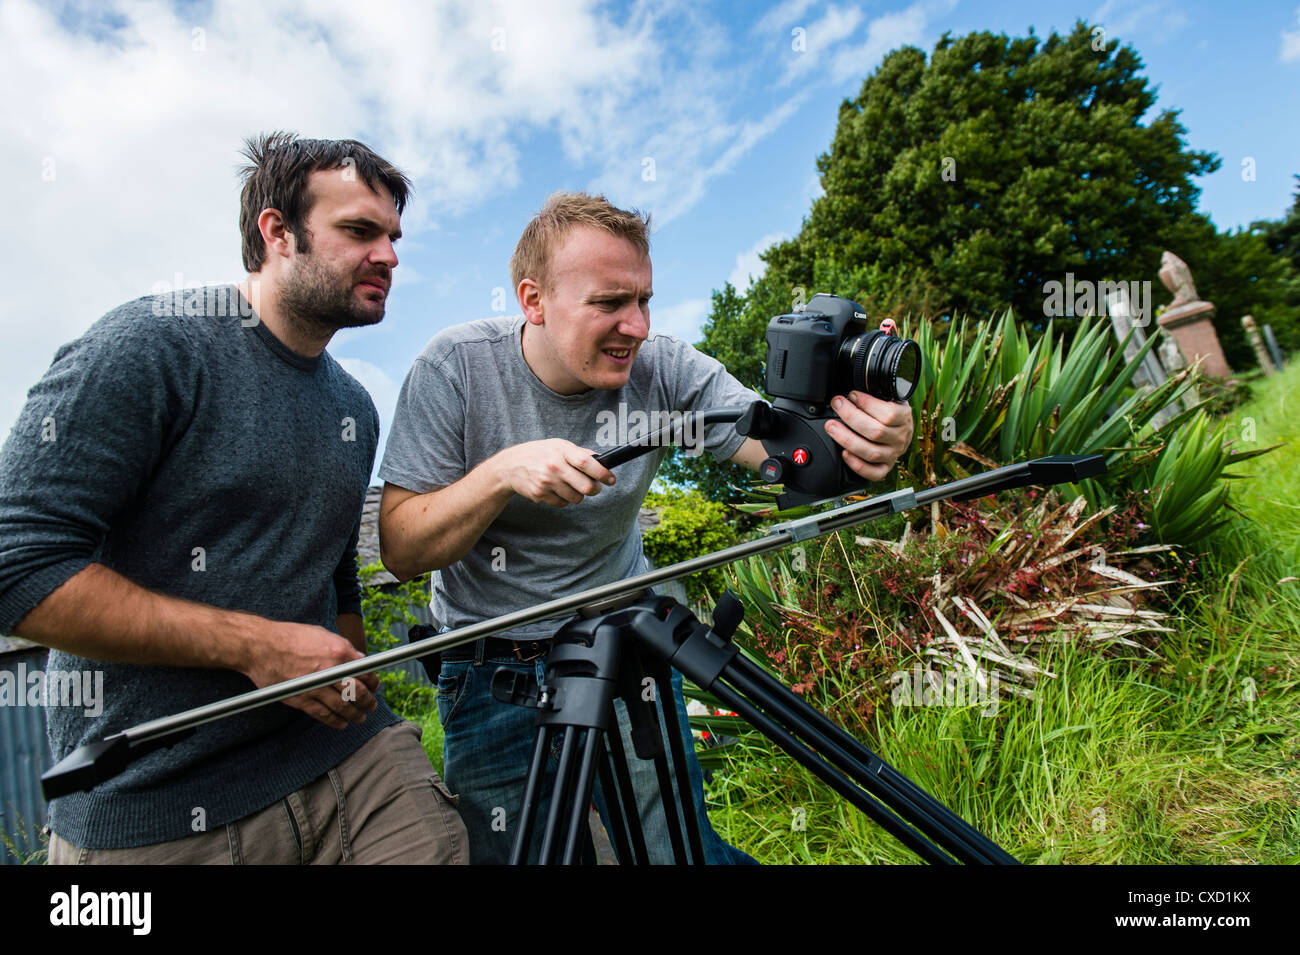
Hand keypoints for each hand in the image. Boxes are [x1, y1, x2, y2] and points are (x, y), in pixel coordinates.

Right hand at [242, 621, 379, 729]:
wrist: (261, 646)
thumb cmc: (290, 637)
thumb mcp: (323, 634)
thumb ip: (343, 648)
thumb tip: (358, 659)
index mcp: (339, 651)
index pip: (365, 671)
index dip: (373, 682)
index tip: (375, 686)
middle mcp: (330, 670)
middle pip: (357, 691)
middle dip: (368, 701)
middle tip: (372, 705)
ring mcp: (315, 686)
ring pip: (343, 706)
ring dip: (355, 714)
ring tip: (361, 717)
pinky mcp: (301, 699)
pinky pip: (323, 714)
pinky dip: (335, 721)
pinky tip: (342, 723)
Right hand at [494, 438, 615, 506]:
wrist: (510, 466)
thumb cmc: (539, 453)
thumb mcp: (558, 445)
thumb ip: (579, 453)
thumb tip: (601, 460)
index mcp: (561, 451)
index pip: (587, 463)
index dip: (602, 473)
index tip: (611, 479)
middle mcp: (554, 466)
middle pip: (586, 487)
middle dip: (594, 489)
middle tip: (594, 487)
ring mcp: (546, 482)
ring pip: (576, 498)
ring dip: (578, 495)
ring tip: (570, 485)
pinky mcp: (540, 495)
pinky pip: (562, 503)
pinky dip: (564, 499)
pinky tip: (556, 489)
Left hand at [824, 391, 914, 481]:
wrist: (902, 429)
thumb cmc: (890, 410)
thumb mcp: (889, 397)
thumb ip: (875, 394)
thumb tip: (854, 391)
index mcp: (904, 417)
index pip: (889, 414)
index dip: (867, 404)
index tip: (852, 395)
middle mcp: (900, 437)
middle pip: (876, 432)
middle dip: (851, 417)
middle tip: (837, 405)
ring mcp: (892, 454)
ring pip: (871, 452)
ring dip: (847, 439)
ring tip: (832, 427)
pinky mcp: (885, 467)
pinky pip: (874, 473)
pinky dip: (858, 465)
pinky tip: (844, 454)